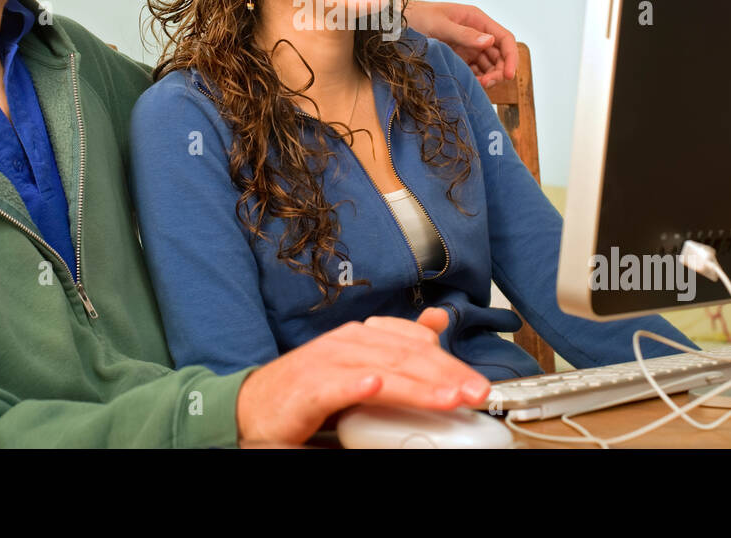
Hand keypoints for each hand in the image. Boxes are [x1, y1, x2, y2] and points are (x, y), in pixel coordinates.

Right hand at [234, 309, 490, 444]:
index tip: (477, 384)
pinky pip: (334, 386)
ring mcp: (325, 364)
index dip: (450, 362)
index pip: (415, 345)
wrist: (253, 407)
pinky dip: (354, 385)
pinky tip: (373, 387)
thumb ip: (397, 348)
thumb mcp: (360, 365)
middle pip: (405, 356)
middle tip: (476, 393)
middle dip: (446, 375)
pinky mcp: (305, 389)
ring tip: (447, 396)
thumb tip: (435, 322)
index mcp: (362, 337)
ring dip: (416, 385)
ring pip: (379, 370)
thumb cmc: (307, 390)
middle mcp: (346, 344)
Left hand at [406, 0, 518, 87]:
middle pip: (500, 55)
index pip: (504, 38)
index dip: (512, 57)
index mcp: (476, 19)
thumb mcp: (440, 24)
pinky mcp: (459, 58)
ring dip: (489, 77)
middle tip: (487, 84)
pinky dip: (478, 79)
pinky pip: (476, 71)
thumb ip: (464, 34)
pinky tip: (473, 85)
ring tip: (479, 85)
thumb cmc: (418, 17)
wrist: (397, 23)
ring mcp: (468, 46)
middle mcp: (476, 33)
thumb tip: (490, 41)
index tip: (509, 75)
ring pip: (489, 65)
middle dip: (499, 71)